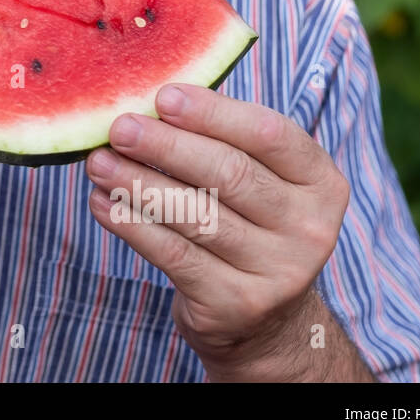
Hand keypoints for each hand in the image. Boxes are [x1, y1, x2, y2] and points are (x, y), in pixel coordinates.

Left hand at [85, 84, 356, 380]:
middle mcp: (309, 228)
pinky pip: (174, 254)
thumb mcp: (258, 183)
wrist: (265, 323)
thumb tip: (148, 102)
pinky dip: (131, 225)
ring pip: (195, 215)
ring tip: (98, 163)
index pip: (270, 135)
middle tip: (118, 128)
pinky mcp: (236, 304)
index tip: (162, 96)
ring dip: (137, 184)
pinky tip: (101, 203)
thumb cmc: (248, 226)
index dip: (214, 112)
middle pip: (229, 173)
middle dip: (166, 146)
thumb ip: (221, 142)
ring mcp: (278, 271)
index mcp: (321, 183)